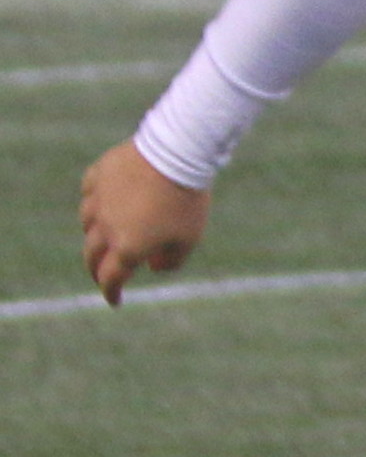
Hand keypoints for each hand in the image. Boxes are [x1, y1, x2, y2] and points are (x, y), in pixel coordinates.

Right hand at [78, 141, 209, 305]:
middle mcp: (106, 226)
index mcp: (128, 247)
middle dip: (96, 270)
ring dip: (95, 236)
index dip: (112, 293)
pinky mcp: (98, 175)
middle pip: (91, 255)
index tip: (115, 301)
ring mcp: (98, 199)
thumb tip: (151, 266)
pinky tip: (104, 203)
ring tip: (107, 237)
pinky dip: (95, 203)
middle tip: (102, 275)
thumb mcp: (188, 239)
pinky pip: (90, 193)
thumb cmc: (186, 202)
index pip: (111, 278)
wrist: (175, 155)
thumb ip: (170, 261)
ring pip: (87, 224)